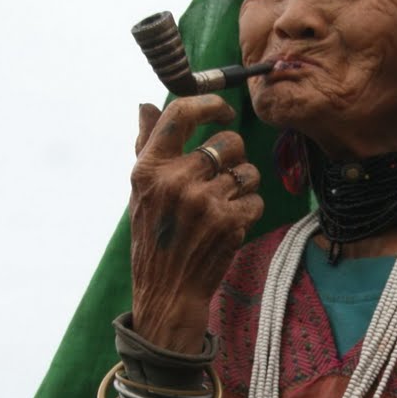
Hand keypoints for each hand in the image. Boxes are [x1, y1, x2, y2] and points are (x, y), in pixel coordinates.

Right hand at [129, 98, 263, 349]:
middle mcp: (175, 181)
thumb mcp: (140, 193)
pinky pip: (256, 199)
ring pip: (248, 172)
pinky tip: (229, 225)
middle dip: (234, 157)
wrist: (167, 292)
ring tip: (224, 206)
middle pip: (228, 142)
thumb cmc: (154, 240)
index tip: (222, 111)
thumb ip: (146, 146)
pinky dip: (249, 211)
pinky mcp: (228, 222)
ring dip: (244, 187)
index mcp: (149, 169)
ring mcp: (203, 202)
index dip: (209, 105)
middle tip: (223, 177)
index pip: (180, 114)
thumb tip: (146, 106)